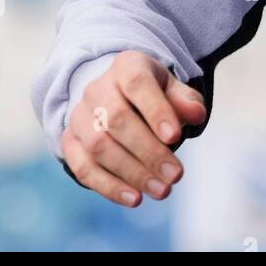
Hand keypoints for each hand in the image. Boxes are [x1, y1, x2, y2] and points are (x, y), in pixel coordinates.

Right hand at [61, 50, 206, 207]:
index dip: (155, 111)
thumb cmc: (152, 95)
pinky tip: (134, 198)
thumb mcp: (173, 89)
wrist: (116, 95)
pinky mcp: (69, 141)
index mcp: (127, 67)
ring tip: (161, 190)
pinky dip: (108, 186)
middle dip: (148, 151)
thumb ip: (186, 101)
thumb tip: (196, 114)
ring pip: (98, 146)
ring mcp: (79, 115)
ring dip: (131, 173)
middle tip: (175, 175)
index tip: (176, 137)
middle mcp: (97, 88)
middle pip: (117, 119)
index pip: (138, 84)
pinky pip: (82, 167)